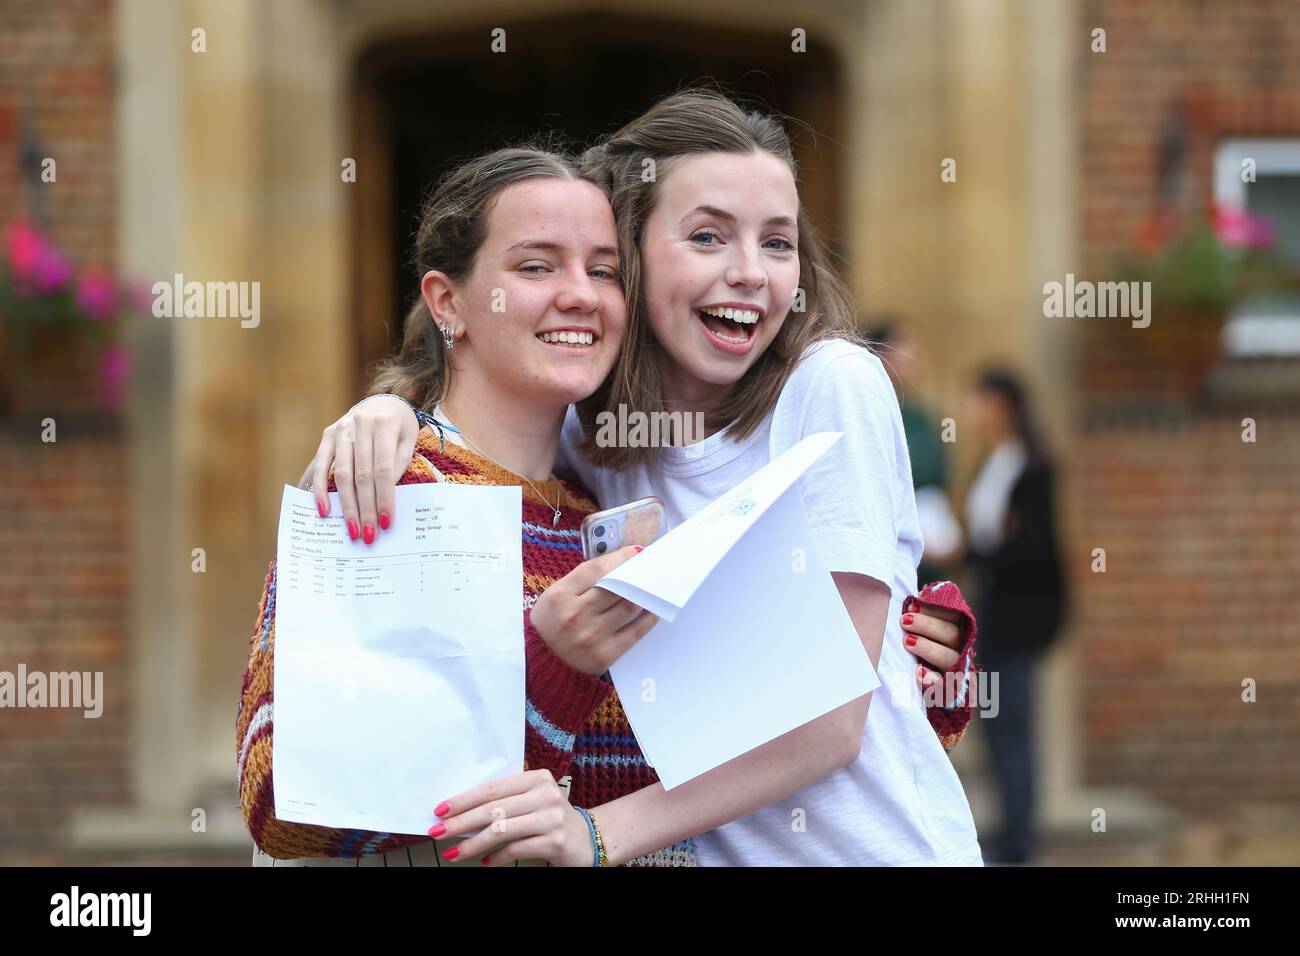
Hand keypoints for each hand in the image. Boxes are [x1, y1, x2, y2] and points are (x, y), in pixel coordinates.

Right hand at [301, 396, 418, 543]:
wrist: (382, 402)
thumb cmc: (400, 426)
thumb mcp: (409, 440)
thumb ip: (399, 464)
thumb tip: (385, 498)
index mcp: (385, 424)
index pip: (383, 469)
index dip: (384, 497)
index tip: (385, 522)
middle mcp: (360, 424)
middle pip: (361, 475)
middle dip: (365, 507)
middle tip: (367, 534)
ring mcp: (341, 429)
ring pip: (341, 473)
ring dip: (345, 504)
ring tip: (351, 528)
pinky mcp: (327, 435)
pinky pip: (320, 465)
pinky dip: (319, 489)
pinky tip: (323, 510)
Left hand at [429, 769, 594, 866]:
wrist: (590, 838)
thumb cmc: (551, 818)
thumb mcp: (533, 799)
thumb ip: (506, 799)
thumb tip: (461, 812)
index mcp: (537, 777)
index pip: (492, 788)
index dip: (464, 799)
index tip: (440, 810)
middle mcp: (545, 794)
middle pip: (493, 809)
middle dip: (460, 822)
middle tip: (438, 832)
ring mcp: (551, 818)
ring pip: (500, 831)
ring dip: (472, 844)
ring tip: (453, 853)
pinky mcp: (555, 841)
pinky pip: (515, 849)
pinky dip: (496, 857)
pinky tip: (485, 861)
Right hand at [530, 545, 658, 675]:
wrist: (542, 666)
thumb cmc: (550, 626)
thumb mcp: (555, 598)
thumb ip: (582, 582)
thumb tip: (617, 565)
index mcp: (559, 596)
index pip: (596, 569)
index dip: (620, 558)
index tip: (634, 553)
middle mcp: (575, 615)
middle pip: (616, 587)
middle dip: (636, 575)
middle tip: (649, 568)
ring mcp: (591, 636)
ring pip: (628, 607)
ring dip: (644, 595)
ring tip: (652, 587)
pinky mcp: (605, 655)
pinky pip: (635, 632)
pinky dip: (648, 618)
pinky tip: (652, 610)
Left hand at [900, 603, 964, 690]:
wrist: (922, 700)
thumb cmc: (915, 660)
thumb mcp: (917, 637)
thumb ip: (917, 618)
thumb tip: (911, 600)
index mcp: (954, 634)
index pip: (954, 616)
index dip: (935, 609)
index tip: (911, 606)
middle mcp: (960, 652)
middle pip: (952, 634)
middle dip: (928, 625)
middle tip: (904, 621)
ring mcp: (958, 674)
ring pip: (950, 658)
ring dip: (929, 648)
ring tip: (907, 642)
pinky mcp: (951, 694)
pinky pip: (946, 688)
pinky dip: (932, 680)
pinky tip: (918, 673)